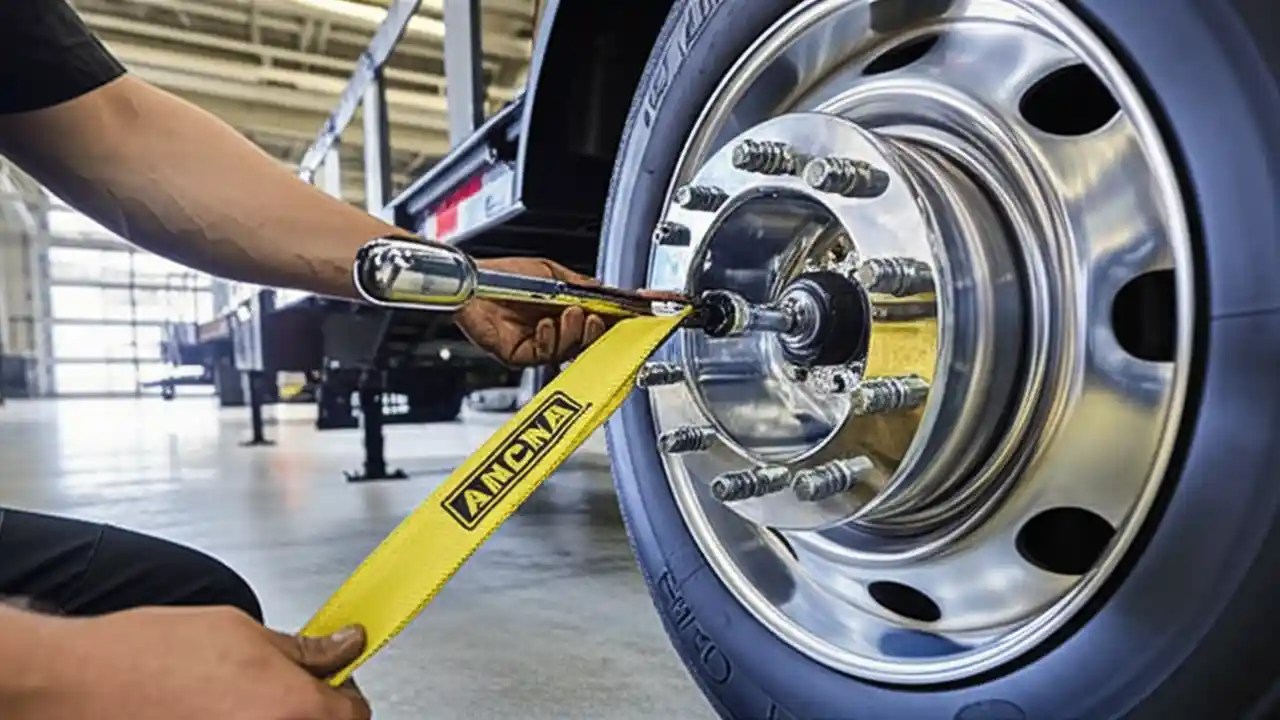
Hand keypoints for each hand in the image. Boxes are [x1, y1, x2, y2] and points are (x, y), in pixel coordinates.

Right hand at [16, 607, 369, 719]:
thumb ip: (304, 649)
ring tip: (234, 702)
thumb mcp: (242, 631)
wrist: (77, 685)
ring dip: (273, 719)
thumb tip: (346, 644)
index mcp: (295, 708)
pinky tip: (212, 715)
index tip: (328, 679)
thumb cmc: (147, 656)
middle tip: (278, 688)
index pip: (354, 713)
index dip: (342, 691)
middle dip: (309, 709)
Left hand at [453, 257, 650, 365]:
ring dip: (574, 333)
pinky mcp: (521, 355)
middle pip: (589, 341)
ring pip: (570, 351)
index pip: (601, 318)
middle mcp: (555, 329)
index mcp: (566, 309)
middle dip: (598, 332)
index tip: (640, 316)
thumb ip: (581, 285)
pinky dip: (550, 339)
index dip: (621, 320)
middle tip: (598, 318)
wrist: (471, 283)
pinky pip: (544, 355)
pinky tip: (545, 324)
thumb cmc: (502, 274)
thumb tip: (607, 292)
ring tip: (570, 313)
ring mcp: (539, 344)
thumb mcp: (551, 273)